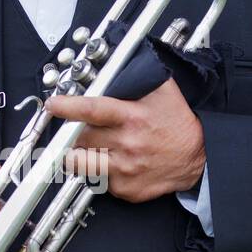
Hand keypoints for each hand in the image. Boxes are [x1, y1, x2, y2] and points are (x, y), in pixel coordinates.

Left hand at [44, 78, 204, 202]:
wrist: (198, 159)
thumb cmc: (177, 124)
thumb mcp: (163, 92)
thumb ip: (138, 76)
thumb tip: (118, 62)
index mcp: (131, 118)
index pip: (92, 110)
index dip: (68, 107)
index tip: (53, 105)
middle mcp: (126, 145)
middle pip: (80, 139)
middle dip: (75, 134)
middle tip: (81, 130)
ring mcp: (124, 170)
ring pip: (81, 163)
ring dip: (79, 155)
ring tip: (90, 148)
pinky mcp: (124, 189)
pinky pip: (98, 181)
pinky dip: (100, 172)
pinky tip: (114, 163)